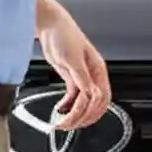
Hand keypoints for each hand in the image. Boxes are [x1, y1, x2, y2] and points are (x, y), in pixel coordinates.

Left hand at [37, 1, 111, 130]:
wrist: (50, 25)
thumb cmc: (64, 35)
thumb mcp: (73, 59)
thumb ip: (83, 79)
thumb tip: (91, 95)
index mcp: (98, 70)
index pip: (101, 98)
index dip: (90, 112)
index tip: (76, 120)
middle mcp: (92, 75)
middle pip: (95, 104)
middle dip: (83, 117)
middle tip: (69, 125)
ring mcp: (82, 77)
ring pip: (84, 103)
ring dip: (75, 114)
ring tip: (62, 121)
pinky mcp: (71, 77)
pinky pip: (73, 97)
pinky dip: (68, 106)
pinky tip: (60, 109)